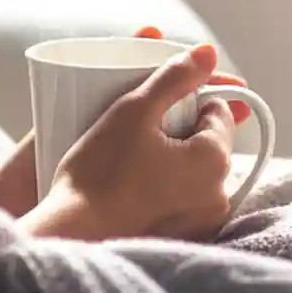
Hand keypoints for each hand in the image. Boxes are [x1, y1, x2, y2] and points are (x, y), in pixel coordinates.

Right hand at [0, 27, 247, 220]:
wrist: (72, 235)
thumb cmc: (99, 171)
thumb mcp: (134, 111)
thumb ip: (174, 77)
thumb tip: (208, 51)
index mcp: (215, 160)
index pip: (216, 111)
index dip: (186, 100)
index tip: (153, 105)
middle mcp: (218, 196)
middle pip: (207, 144)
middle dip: (181, 132)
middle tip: (138, 131)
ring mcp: (202, 223)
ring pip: (194, 174)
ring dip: (174, 161)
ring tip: (132, 159)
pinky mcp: (183, 241)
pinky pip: (182, 203)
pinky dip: (166, 191)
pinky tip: (134, 188)